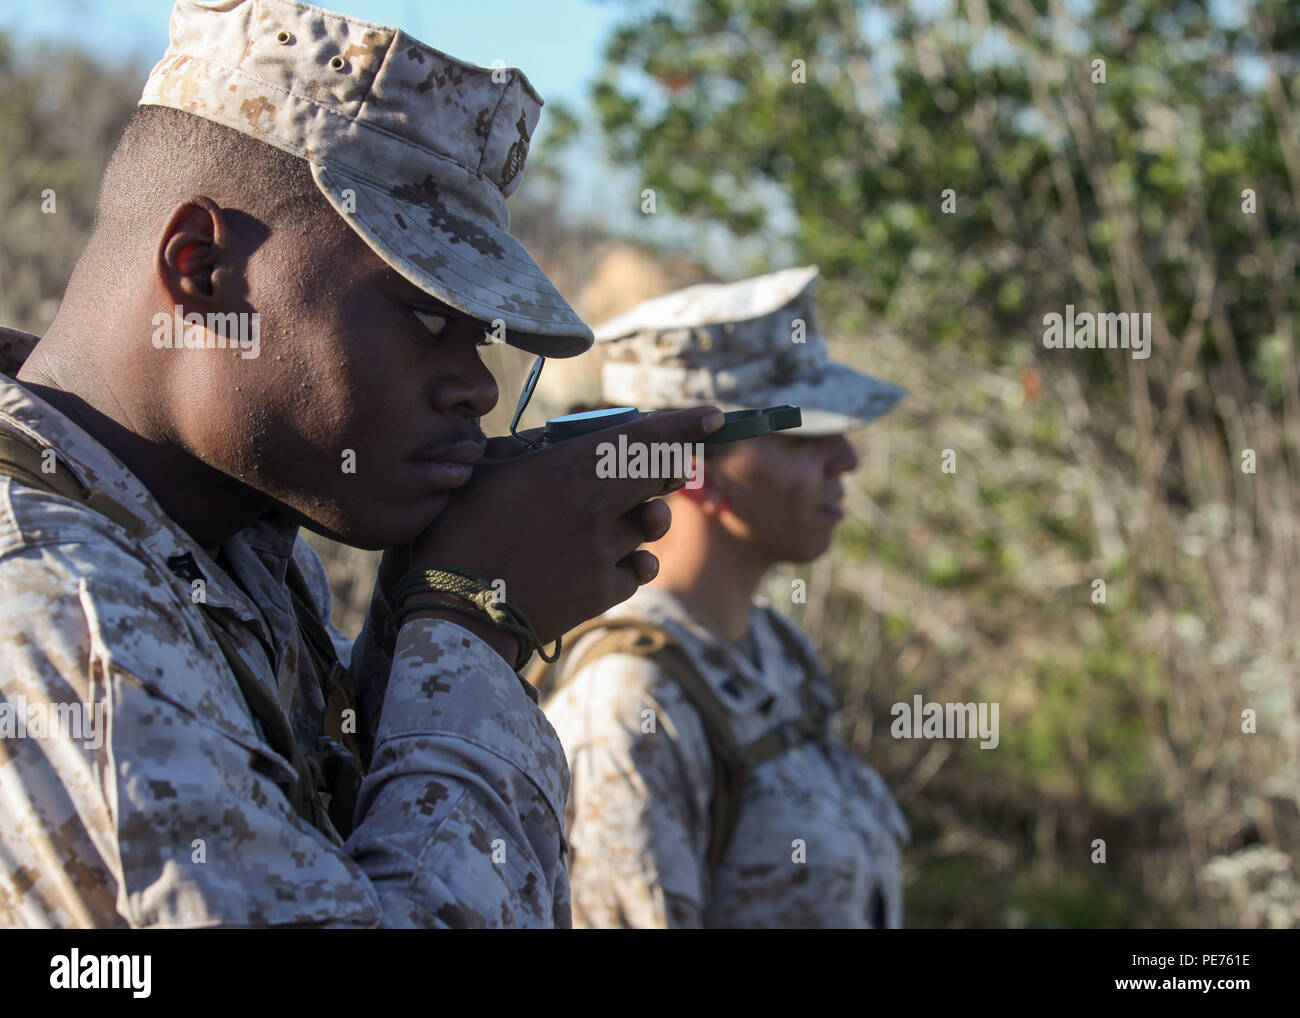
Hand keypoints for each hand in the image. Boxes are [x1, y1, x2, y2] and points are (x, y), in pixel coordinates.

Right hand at [402, 406, 723, 649]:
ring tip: (623, 523)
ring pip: (651, 526)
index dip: (684, 424)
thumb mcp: (486, 474)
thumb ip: (526, 451)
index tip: (714, 416)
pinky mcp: (603, 591)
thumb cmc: (460, 532)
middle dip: (672, 468)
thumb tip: (553, 441)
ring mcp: (604, 550)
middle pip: (661, 477)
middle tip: (670, 467)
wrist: (458, 609)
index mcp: (570, 468)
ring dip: (646, 520)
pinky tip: (605, 565)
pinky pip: (637, 569)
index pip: (644, 437)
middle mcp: (596, 505)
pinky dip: (630, 565)